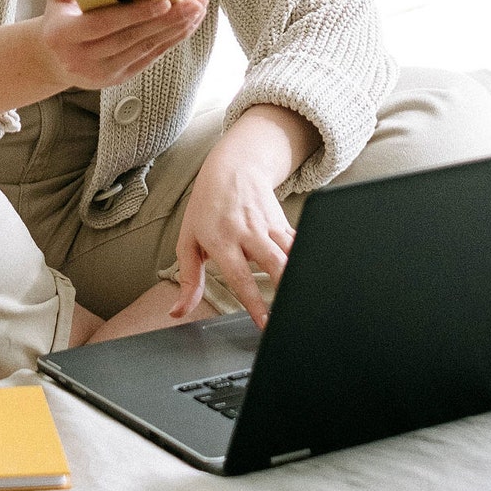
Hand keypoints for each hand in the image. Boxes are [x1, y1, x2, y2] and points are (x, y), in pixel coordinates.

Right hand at [34, 0, 207, 92]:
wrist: (54, 56)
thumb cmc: (62, 15)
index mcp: (62, 35)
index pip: (101, 24)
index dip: (133, 13)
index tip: (163, 0)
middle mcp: (80, 60)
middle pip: (129, 39)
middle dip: (165, 20)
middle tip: (193, 3)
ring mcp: (100, 73)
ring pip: (143, 49)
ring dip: (174, 29)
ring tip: (196, 9)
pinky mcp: (117, 78)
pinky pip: (148, 57)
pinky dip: (170, 40)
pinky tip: (187, 24)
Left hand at [172, 107, 312, 327]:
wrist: (231, 167)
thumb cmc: (206, 208)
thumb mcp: (188, 241)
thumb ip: (188, 280)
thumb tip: (177, 312)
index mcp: (222, 240)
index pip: (240, 276)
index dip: (254, 302)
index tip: (264, 323)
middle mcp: (247, 232)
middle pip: (272, 261)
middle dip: (284, 287)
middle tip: (291, 314)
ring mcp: (267, 225)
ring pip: (290, 251)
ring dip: (298, 274)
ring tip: (305, 298)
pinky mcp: (282, 221)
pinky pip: (297, 241)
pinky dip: (305, 257)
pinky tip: (313, 275)